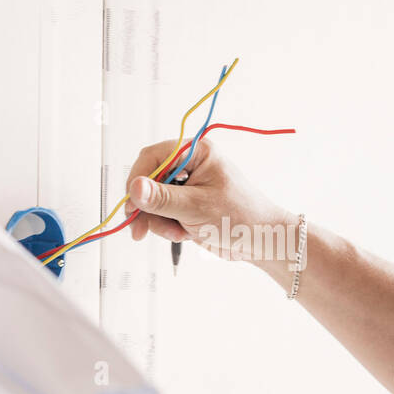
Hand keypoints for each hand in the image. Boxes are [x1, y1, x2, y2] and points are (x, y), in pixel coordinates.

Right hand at [123, 138, 292, 262]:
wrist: (261, 241)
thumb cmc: (240, 218)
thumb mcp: (197, 208)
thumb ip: (163, 199)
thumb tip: (135, 187)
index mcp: (196, 153)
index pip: (152, 157)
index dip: (137, 180)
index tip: (131, 205)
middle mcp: (190, 165)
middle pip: (149, 181)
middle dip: (148, 208)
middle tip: (139, 230)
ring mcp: (187, 186)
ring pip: (153, 201)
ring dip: (160, 222)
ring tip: (179, 234)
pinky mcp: (186, 205)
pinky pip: (163, 214)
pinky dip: (168, 227)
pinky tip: (185, 235)